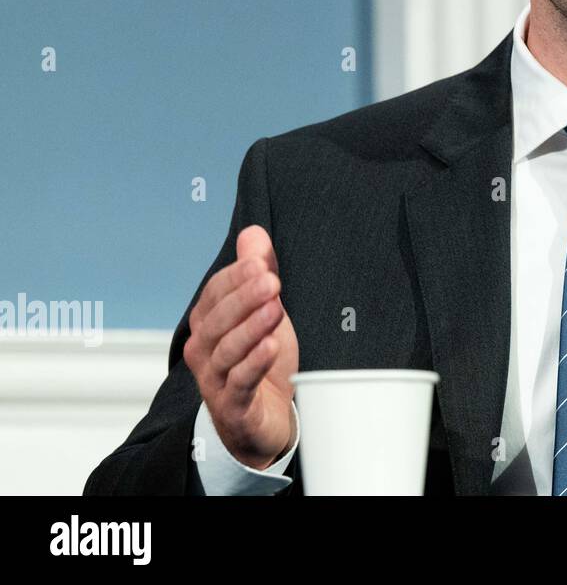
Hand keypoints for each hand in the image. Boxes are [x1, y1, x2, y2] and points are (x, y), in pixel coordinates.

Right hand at [184, 225, 299, 470]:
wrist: (266, 419)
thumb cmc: (262, 362)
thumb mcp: (264, 311)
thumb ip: (257, 272)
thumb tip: (253, 233)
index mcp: (208, 324)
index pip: (215, 294)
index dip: (236, 277)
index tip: (261, 262)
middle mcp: (205, 351)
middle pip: (219, 320)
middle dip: (245, 298)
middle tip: (271, 280)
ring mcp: (216, 380)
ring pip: (228, 350)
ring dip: (252, 327)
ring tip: (275, 308)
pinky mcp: (233, 406)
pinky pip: (241, 382)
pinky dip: (255, 364)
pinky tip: (271, 347)